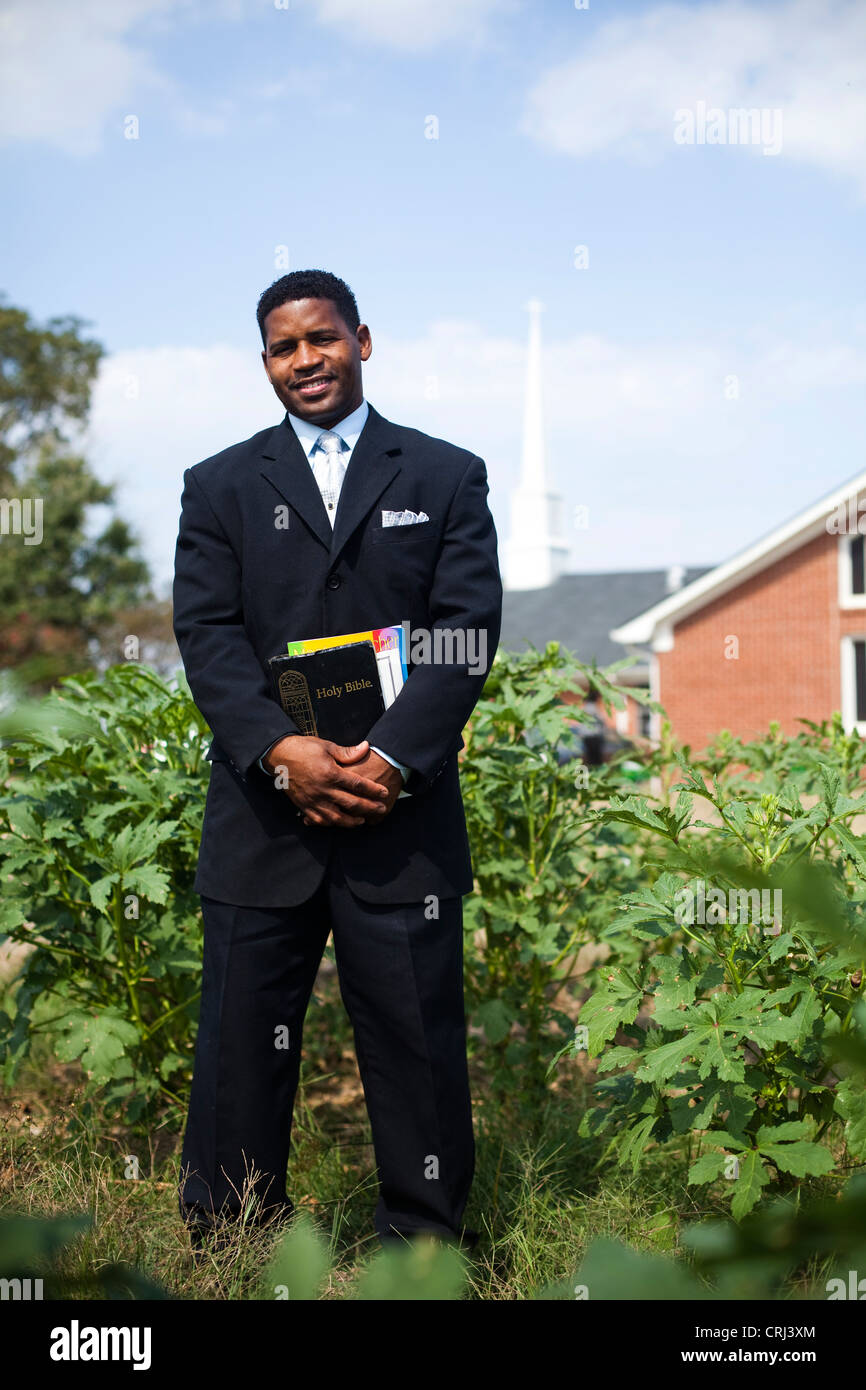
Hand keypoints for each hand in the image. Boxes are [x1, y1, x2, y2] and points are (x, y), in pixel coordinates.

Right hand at [263, 736, 389, 827]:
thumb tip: (367, 747)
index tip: (384, 793)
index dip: (373, 790)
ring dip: (352, 821)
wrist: (278, 755)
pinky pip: (319, 820)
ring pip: (336, 817)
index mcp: (330, 773)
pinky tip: (339, 823)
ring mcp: (312, 800)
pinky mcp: (303, 806)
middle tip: (381, 809)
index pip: (357, 785)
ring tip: (362, 820)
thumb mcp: (327, 746)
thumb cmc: (304, 748)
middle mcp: (323, 789)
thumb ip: (348, 752)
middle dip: (369, 808)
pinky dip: (331, 824)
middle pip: (351, 804)